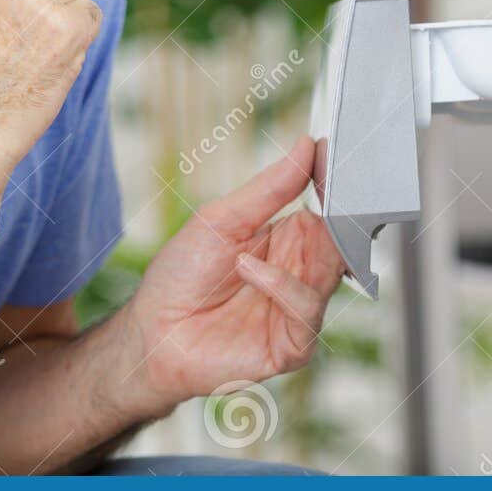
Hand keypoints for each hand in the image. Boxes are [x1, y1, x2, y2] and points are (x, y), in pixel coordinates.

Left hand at [121, 136, 345, 406]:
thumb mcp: (221, 219)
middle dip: (334, 224)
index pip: (328, 213)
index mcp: (288, 240)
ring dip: (302, 258)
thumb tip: (305, 146)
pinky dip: (284, 287)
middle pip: (338, 244)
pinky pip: (308, 311)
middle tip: (319, 207)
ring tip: (247, 256)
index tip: (333, 164)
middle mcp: (299, 273)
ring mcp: (298, 308)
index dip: (334, 192)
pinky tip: (250, 273)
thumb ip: (269, 188)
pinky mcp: (293, 344)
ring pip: (330, 275)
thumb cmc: (181, 275)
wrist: (152, 332)